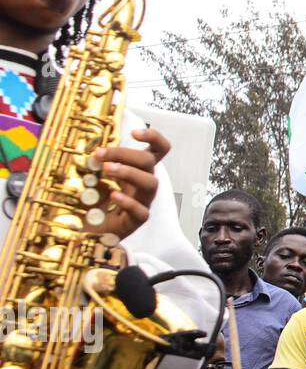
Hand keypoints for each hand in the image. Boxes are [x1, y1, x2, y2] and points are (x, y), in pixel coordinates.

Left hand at [86, 127, 170, 241]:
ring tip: (106, 170)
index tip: (134, 133)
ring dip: (128, 172)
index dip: (153, 137)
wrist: (84, 235)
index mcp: (137, 171)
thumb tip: (89, 149)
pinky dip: (128, 201)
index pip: (158, 150)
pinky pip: (141, 211)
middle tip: (100, 155)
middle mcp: (142, 185)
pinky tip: (112, 195)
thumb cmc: (90, 205)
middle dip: (126, 154)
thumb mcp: (90, 179)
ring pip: (150, 183)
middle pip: (149, 162)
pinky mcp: (135, 222)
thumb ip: (93, 166)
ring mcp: (142, 203)